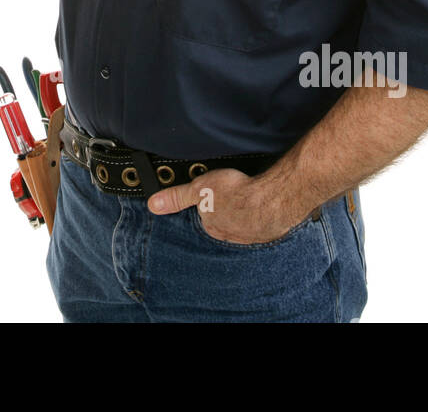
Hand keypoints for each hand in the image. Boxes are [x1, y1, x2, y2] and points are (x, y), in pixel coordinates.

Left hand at [147, 167, 301, 244]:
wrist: (273, 200)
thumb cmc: (237, 194)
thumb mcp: (199, 189)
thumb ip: (177, 197)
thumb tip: (153, 205)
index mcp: (213, 228)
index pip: (205, 218)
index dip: (208, 205)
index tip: (215, 195)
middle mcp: (231, 236)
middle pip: (224, 223)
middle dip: (227, 212)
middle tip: (233, 197)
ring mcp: (251, 236)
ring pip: (243, 225)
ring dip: (245, 215)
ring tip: (247, 200)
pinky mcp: (269, 232)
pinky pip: (261, 226)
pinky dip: (261, 216)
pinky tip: (263, 206)